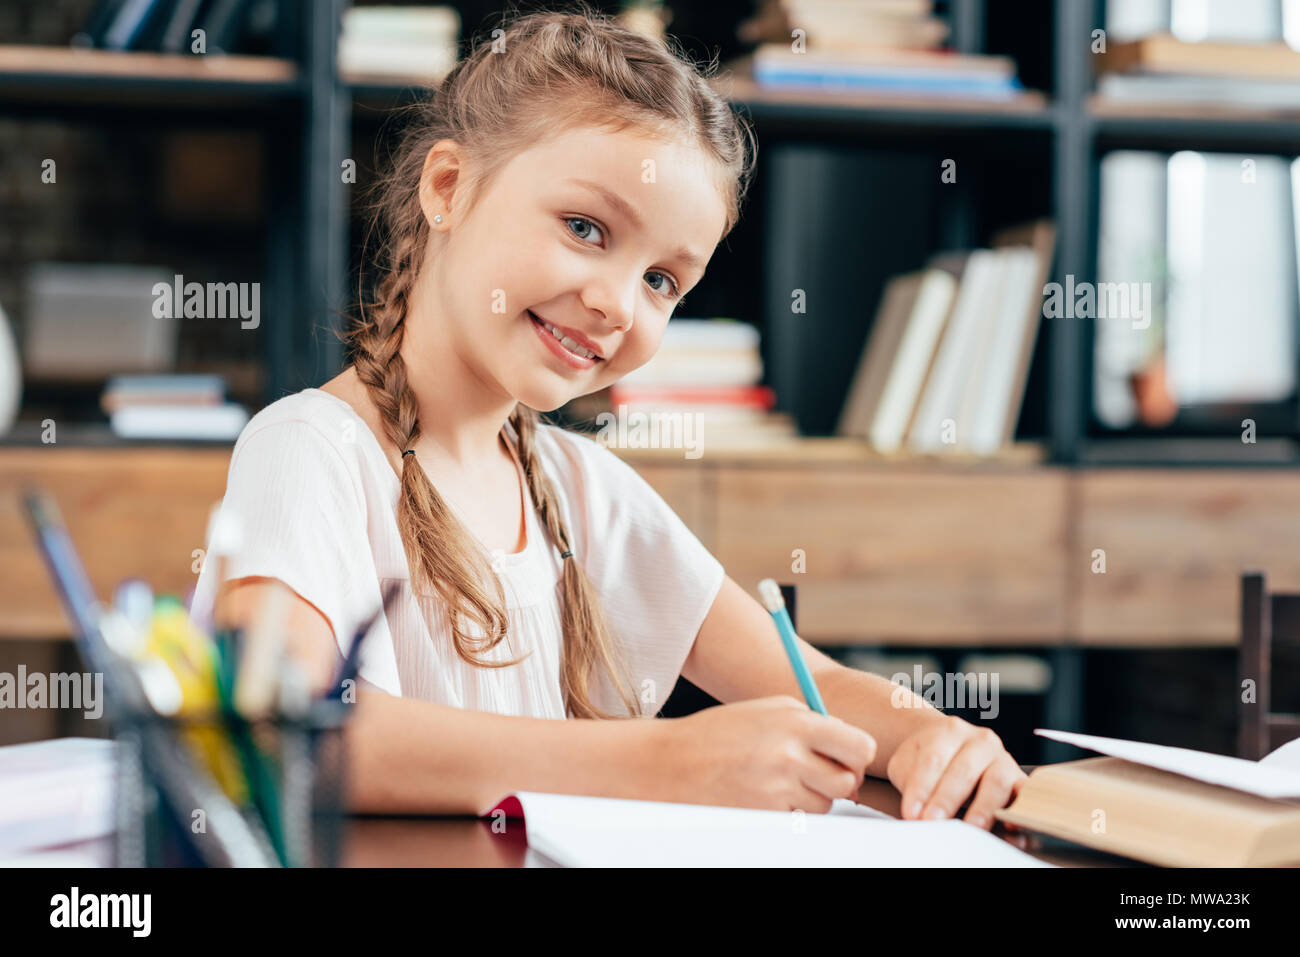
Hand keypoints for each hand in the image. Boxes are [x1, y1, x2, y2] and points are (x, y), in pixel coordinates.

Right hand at [662, 695, 876, 812]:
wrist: (674, 762)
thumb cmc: (721, 732)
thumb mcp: (769, 709)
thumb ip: (812, 720)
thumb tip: (848, 743)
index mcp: (796, 723)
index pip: (860, 746)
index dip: (858, 754)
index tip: (847, 755)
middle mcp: (790, 756)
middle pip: (847, 781)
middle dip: (839, 779)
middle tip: (820, 772)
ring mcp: (778, 790)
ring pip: (825, 804)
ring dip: (812, 796)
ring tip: (783, 778)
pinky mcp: (766, 814)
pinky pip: (798, 818)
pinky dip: (790, 809)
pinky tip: (766, 792)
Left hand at [886, 715, 1026, 829]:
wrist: (949, 746)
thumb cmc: (928, 759)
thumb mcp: (908, 762)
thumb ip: (909, 782)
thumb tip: (915, 811)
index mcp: (949, 731)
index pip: (934, 760)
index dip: (922, 788)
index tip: (912, 812)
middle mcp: (980, 740)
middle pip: (964, 770)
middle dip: (946, 799)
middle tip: (932, 821)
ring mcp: (1002, 758)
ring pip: (997, 780)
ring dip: (983, 807)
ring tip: (969, 827)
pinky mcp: (1019, 778)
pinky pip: (1025, 792)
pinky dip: (1020, 808)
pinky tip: (1009, 824)